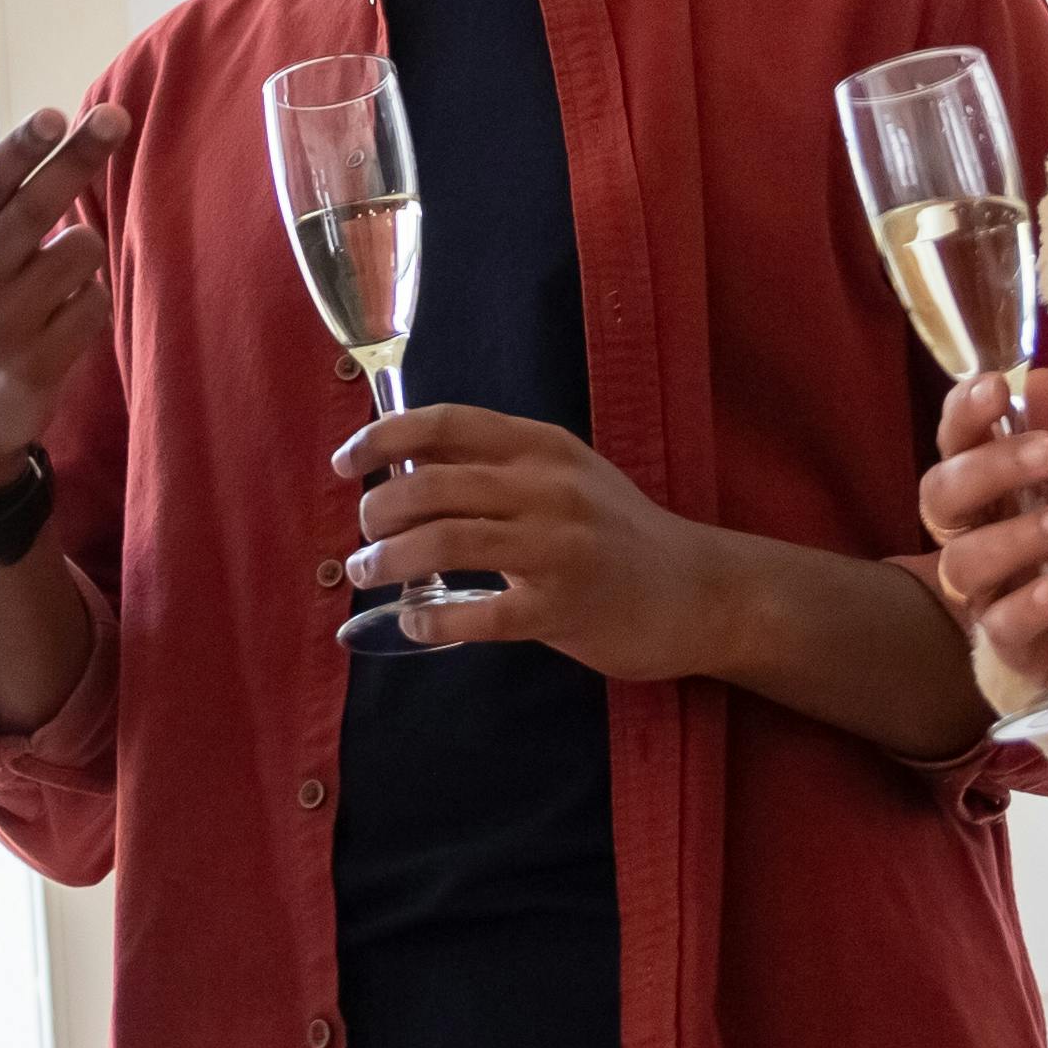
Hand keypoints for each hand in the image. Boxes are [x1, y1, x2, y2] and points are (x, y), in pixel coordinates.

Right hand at [0, 87, 128, 486]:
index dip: (19, 148)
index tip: (52, 114)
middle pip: (34, 208)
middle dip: (76, 158)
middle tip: (115, 117)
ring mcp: (3, 324)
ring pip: (78, 254)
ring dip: (84, 250)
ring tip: (58, 267)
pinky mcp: (37, 365)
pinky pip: (94, 307)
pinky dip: (91, 301)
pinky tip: (64, 313)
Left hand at [330, 407, 744, 679]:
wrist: (702, 591)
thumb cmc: (620, 533)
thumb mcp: (567, 475)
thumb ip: (499, 466)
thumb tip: (409, 465)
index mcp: (542, 446)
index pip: (445, 423)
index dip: (383, 437)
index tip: (346, 463)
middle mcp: (548, 487)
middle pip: (432, 484)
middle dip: (378, 511)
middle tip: (364, 538)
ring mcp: (557, 547)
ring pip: (445, 543)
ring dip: (390, 561)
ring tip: (370, 575)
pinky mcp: (563, 608)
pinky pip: (479, 614)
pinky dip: (433, 620)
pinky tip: (415, 623)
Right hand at [917, 368, 1047, 684]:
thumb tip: (1038, 377)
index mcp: (993, 481)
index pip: (955, 442)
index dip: (963, 416)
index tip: (996, 389)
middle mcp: (980, 530)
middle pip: (940, 499)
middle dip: (986, 472)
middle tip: (1047, 454)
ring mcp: (993, 588)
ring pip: (962, 564)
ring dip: (1014, 538)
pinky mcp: (1017, 643)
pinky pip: (998, 628)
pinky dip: (1024, 607)